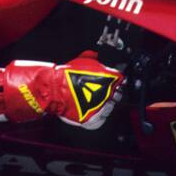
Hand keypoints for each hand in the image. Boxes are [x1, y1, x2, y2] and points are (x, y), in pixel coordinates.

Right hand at [4, 52, 123, 128]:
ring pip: (110, 107)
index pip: (120, 79)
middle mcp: (109, 93)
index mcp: (110, 77)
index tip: (111, 82)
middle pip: (118, 94)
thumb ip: (94, 59)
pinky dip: (97, 116)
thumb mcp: (83, 61)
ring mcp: (102, 107)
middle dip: (111, 92)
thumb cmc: (66, 75)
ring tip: (93, 100)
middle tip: (102, 91)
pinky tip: (91, 109)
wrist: (55, 88)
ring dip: (104, 104)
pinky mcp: (94, 119)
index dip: (115, 81)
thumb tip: (96, 56)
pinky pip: (101, 119)